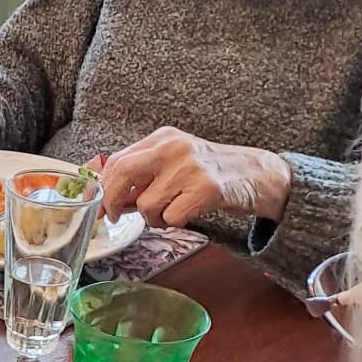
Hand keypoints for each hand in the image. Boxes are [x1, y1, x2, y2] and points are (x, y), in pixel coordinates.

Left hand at [99, 127, 291, 226]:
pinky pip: (171, 217)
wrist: (257, 175)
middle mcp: (174, 147)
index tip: (104, 206)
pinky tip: (187, 214)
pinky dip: (173, 223)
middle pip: (124, 174)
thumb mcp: (175, 161)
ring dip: (154, 218)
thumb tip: (112, 198)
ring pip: (147, 203)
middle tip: (116, 216)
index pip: (119, 160)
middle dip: (113, 200)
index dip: (105, 186)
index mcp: (162, 138)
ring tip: (171, 212)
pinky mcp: (206, 189)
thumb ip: (145, 174)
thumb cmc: (210, 173)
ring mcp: (190, 167)